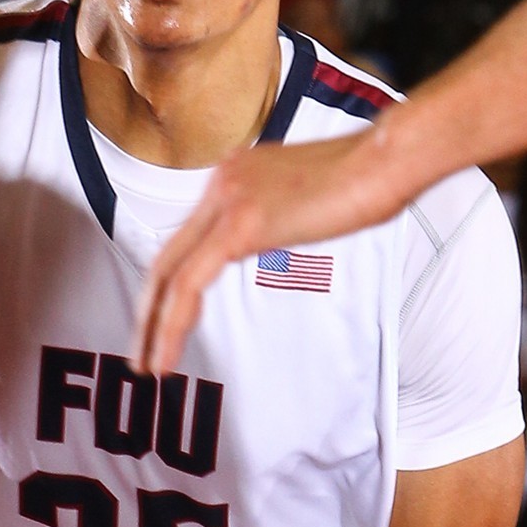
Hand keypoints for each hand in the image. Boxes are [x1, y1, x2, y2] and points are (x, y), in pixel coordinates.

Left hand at [135, 128, 413, 373]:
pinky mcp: (239, 224)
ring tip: (149, 366)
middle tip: (139, 353)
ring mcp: (226, 201)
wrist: (386, 160)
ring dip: (153, 325)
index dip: (168, 285)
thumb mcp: (306, 199)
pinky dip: (171, 323)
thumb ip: (276, 217)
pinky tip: (167, 354)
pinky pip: (190, 283)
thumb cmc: (368, 179)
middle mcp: (220, 183)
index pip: (188, 239)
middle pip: (167, 257)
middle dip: (148, 310)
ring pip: (169, 274)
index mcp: (234, 176)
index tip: (163, 320)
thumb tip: (272, 235)